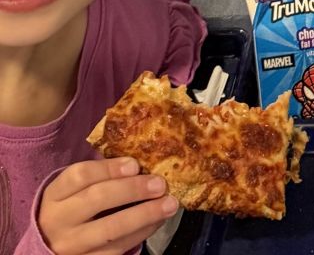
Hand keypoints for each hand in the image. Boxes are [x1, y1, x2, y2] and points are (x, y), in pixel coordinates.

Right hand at [38, 157, 177, 254]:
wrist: (49, 244)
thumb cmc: (70, 207)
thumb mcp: (72, 190)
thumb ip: (99, 175)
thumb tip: (140, 162)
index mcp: (54, 195)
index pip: (80, 175)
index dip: (109, 168)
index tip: (135, 164)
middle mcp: (58, 221)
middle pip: (97, 199)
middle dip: (132, 190)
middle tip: (160, 184)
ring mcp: (71, 246)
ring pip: (110, 230)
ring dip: (145, 216)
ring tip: (169, 205)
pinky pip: (117, 250)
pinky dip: (142, 234)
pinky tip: (157, 222)